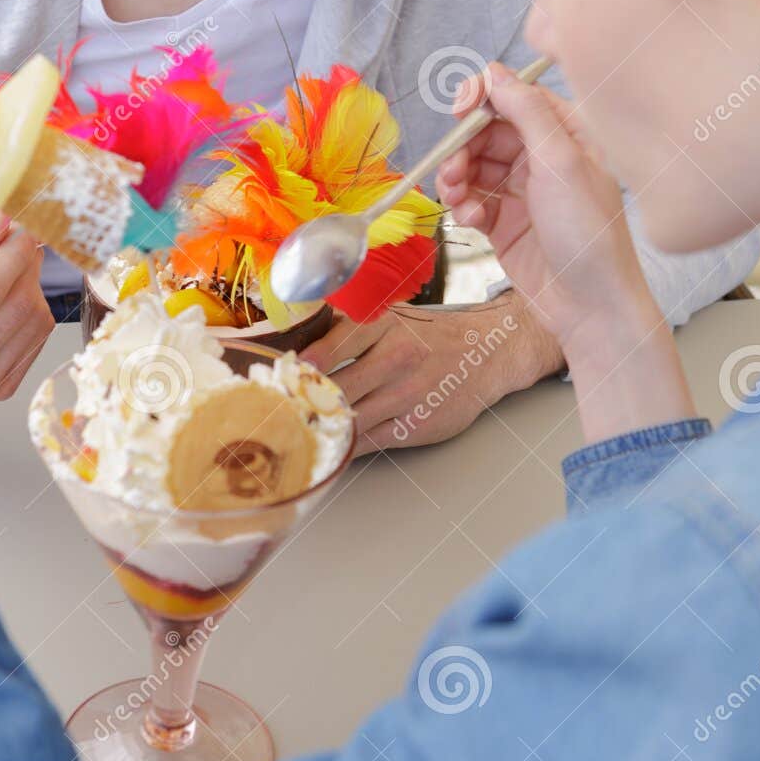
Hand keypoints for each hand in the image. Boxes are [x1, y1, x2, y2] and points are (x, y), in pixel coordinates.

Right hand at [0, 213, 53, 403]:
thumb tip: (4, 224)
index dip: (12, 253)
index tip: (21, 229)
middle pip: (16, 307)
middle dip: (26, 265)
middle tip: (19, 242)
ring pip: (34, 323)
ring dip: (31, 286)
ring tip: (9, 270)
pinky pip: (37, 340)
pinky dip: (31, 311)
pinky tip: (7, 301)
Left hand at [301, 292, 562, 454]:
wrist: (486, 352)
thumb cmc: (427, 335)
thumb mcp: (391, 316)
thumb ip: (346, 327)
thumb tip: (292, 343)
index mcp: (383, 324)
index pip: (331, 347)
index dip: (300, 367)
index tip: (276, 377)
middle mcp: (396, 356)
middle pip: (335, 388)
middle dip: (302, 402)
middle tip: (274, 410)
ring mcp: (408, 394)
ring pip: (350, 418)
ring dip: (320, 426)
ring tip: (292, 430)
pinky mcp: (417, 425)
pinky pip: (369, 441)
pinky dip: (344, 444)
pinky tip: (327, 442)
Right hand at [437, 61, 695, 441]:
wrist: (591, 306)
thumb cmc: (589, 234)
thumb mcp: (561, 163)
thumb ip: (527, 112)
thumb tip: (495, 71)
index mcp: (570, 135)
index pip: (519, 98)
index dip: (486, 98)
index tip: (460, 109)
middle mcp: (546, 159)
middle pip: (488, 132)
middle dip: (465, 145)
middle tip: (453, 166)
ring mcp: (524, 192)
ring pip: (475, 166)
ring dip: (458, 176)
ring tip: (456, 195)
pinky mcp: (505, 223)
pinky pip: (472, 199)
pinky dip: (464, 205)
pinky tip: (472, 219)